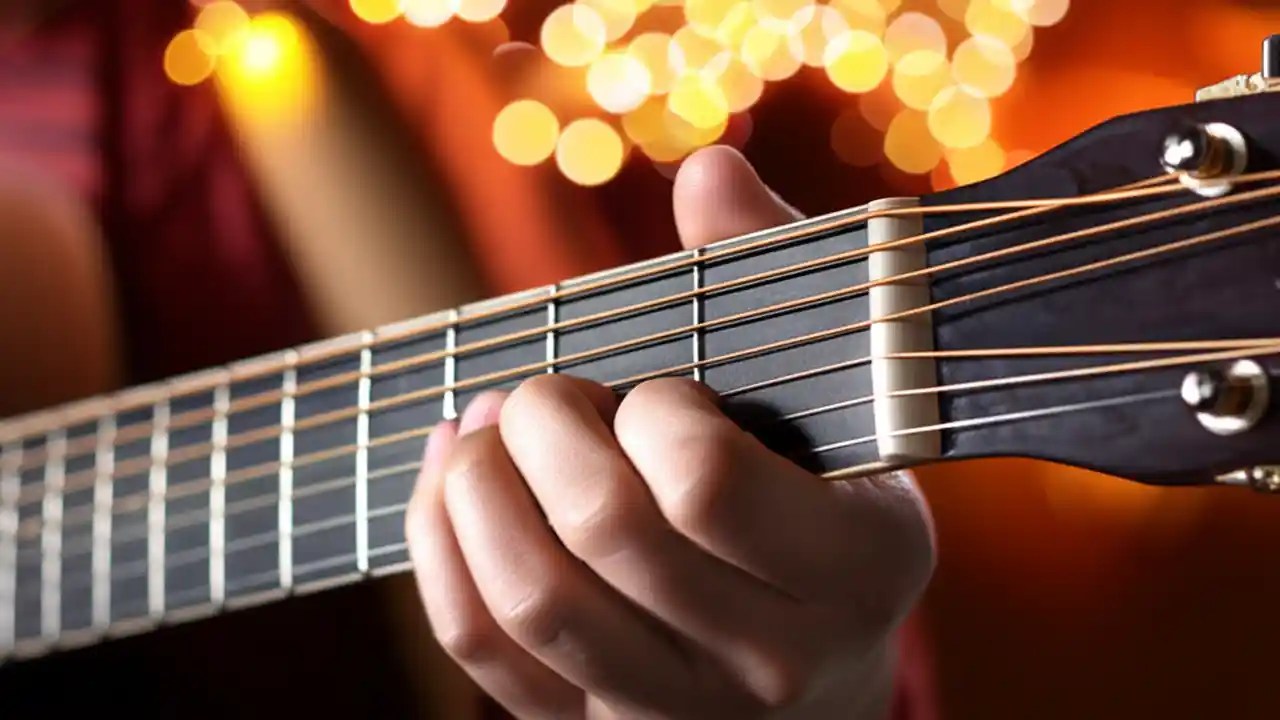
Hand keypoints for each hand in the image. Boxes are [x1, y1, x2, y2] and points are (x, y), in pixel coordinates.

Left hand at [404, 146, 936, 718]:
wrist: (816, 666)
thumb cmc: (824, 508)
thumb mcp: (837, 402)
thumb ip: (777, 279)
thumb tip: (709, 168)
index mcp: (857, 567)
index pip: (705, 484)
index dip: (653, 410)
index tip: (657, 391)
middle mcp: (774, 661)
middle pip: (603, 533)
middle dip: (542, 427)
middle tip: (543, 390)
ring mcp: (678, 709)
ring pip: (531, 601)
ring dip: (476, 485)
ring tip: (485, 426)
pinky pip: (482, 648)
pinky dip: (438, 547)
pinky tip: (449, 478)